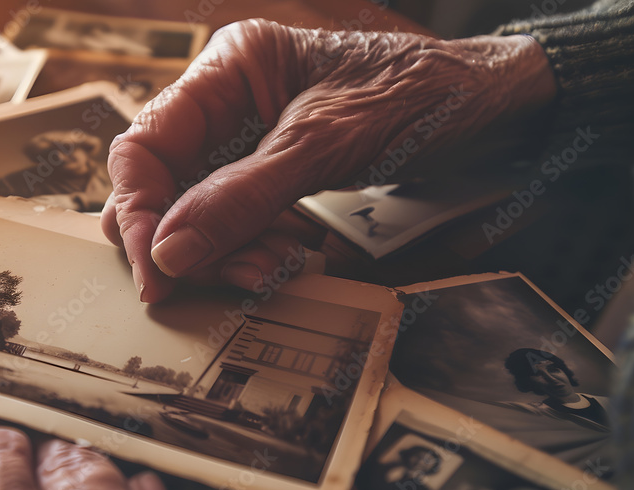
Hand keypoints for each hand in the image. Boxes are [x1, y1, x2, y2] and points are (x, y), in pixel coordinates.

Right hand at [101, 19, 555, 302]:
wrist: (494, 104)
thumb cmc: (419, 94)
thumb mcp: (325, 145)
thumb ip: (242, 198)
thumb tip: (167, 254)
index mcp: (228, 68)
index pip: (144, 146)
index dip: (139, 212)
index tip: (156, 273)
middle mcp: (227, 104)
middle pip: (164, 187)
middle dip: (190, 241)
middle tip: (234, 277)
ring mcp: (249, 143)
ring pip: (199, 215)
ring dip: (227, 254)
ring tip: (274, 269)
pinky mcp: (274, 176)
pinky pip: (240, 224)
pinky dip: (254, 251)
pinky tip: (287, 260)